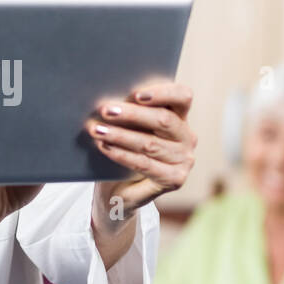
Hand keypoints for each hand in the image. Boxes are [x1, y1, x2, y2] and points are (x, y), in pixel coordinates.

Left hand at [87, 79, 196, 233]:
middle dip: (131, 114)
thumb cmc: (124, 149)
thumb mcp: (128, 127)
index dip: (162, 93)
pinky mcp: (175, 179)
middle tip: (105, 110)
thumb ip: (128, 113)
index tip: (136, 94)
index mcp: (180, 116)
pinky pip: (144, 164)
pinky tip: (104, 146)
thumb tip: (109, 99)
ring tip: (97, 129)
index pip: (182, 96)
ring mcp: (184, 159)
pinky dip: (121, 154)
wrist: (119, 189)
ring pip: (150, 143)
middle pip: (163, 120)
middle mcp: (187, 137)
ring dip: (120, 135)